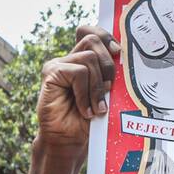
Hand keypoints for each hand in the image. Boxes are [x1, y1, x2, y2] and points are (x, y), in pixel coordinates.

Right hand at [28, 27, 117, 173]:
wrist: (68, 142)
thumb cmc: (88, 121)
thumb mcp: (105, 94)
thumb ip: (110, 75)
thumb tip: (122, 56)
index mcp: (81, 60)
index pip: (90, 32)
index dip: (105, 35)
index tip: (118, 51)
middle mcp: (68, 59)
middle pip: (92, 40)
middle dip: (108, 64)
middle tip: (109, 89)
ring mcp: (58, 65)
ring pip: (89, 58)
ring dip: (97, 86)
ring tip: (95, 107)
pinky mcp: (51, 73)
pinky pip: (78, 73)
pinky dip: (86, 93)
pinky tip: (85, 110)